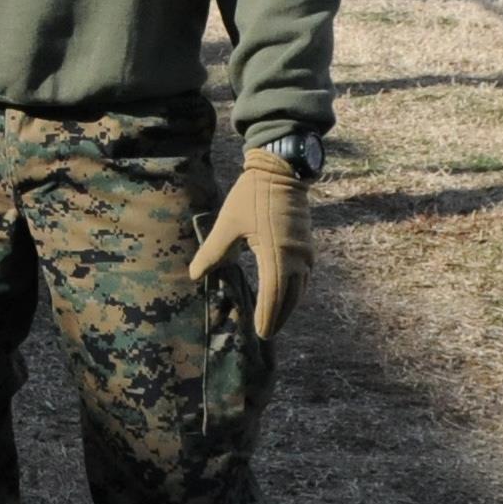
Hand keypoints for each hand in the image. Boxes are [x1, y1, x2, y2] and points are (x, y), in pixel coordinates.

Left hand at [186, 154, 313, 339]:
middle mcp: (296, 257)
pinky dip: (295, 290)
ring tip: (275, 319)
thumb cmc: (252, 195)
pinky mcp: (308, 245)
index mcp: (276, 253)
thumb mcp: (228, 223)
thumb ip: (213, 252)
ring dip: (288, 305)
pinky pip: (304, 276)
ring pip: (300, 288)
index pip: (274, 295)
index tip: (260, 332)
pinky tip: (285, 294)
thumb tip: (195, 276)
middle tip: (266, 333)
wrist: (281, 170)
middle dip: (279, 316)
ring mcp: (305, 251)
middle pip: (291, 297)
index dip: (267, 316)